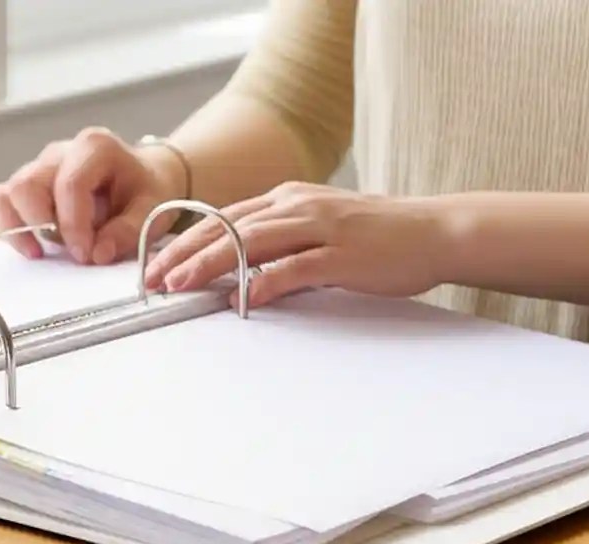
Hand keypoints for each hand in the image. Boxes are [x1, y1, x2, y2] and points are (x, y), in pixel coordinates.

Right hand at [0, 127, 184, 264]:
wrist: (143, 178)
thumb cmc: (146, 190)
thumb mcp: (152, 210)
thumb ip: (129, 230)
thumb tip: (97, 254)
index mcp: (95, 147)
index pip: (69, 184)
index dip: (73, 225)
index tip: (85, 255)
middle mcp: (60, 152)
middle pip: (27, 185)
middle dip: (42, 226)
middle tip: (69, 253)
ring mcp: (39, 166)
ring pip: (7, 193)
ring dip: (22, 228)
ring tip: (44, 252)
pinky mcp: (27, 184)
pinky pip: (1, 201)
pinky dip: (11, 227)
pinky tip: (34, 247)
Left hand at [143, 182, 452, 307]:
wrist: (436, 231)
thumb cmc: (381, 237)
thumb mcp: (322, 233)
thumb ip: (284, 249)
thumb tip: (246, 276)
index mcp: (290, 199)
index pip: (225, 218)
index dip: (187, 241)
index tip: (158, 263)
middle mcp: (299, 206)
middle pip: (227, 227)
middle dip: (184, 253)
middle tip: (153, 278)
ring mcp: (320, 227)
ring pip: (250, 243)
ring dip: (210, 265)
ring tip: (179, 286)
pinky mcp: (341, 254)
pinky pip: (294, 267)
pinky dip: (264, 282)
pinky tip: (241, 298)